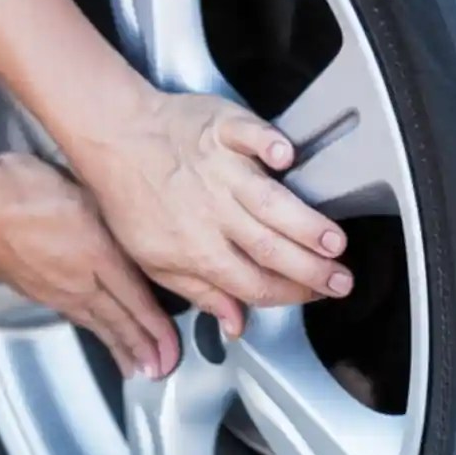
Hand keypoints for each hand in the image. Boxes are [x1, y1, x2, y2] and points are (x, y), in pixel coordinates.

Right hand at [0, 152, 178, 377]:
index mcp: (98, 255)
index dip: (156, 329)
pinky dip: (92, 330)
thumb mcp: (82, 190)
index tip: (171, 350)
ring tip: (134, 367)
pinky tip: (96, 333)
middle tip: (160, 371)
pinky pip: (73, 316)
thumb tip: (129, 224)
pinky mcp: (34, 290)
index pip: (136, 300)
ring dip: (119, 347)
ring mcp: (54, 289)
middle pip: (119, 321)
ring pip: (96, 323)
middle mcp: (79, 281)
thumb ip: (109, 214)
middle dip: (142, 349)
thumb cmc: (20, 189)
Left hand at [65, 91, 352, 337]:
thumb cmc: (132, 197)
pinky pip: (249, 136)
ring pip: (269, 201)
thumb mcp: (154, 261)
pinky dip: (268, 144)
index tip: (319, 296)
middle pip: (269, 248)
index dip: (291, 294)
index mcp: (198, 250)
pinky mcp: (222, 130)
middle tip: (343, 280)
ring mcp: (221, 170)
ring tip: (334, 240)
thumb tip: (236, 323)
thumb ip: (201, 293)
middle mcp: (214, 212)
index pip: (254, 283)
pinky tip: (287, 155)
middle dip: (311, 269)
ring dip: (303, 222)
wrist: (113, 138)